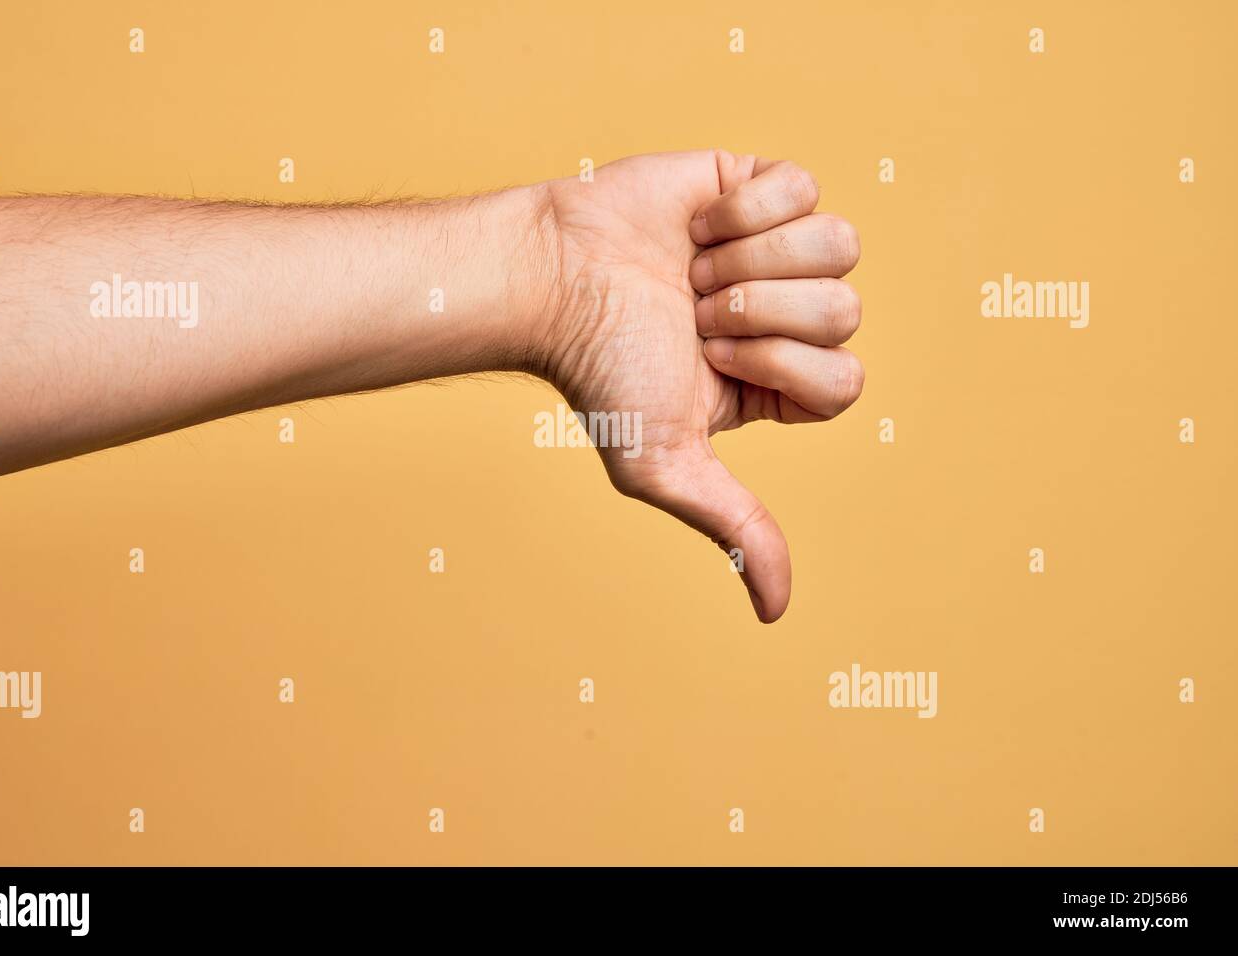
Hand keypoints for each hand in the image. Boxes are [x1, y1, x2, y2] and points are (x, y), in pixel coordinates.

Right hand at [537, 150, 863, 622]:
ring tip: (695, 269)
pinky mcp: (757, 187)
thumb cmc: (601, 372)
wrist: (555, 278)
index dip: (779, 367)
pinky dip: (744, 208)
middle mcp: (788, 319)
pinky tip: (696, 227)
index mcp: (778, 385)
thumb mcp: (666, 465)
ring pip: (839, 245)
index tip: (708, 360)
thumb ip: (735, 528)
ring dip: (753, 259)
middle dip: (759, 311)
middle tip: (695, 314)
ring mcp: (778, 248)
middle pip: (846, 310)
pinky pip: (802, 185)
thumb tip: (777, 613)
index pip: (843, 381)